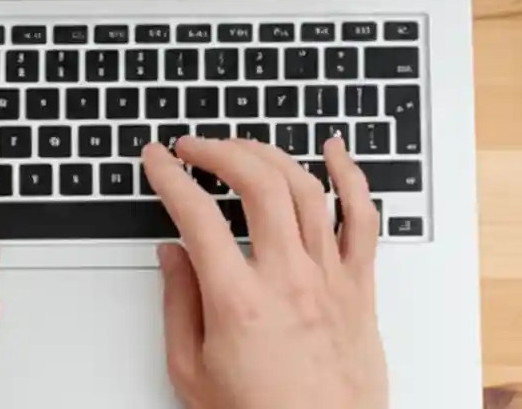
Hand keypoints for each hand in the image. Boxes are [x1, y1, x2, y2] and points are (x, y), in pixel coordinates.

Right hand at [143, 135, 387, 408]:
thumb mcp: (192, 373)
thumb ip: (178, 306)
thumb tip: (172, 254)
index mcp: (239, 303)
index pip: (197, 216)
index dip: (170, 177)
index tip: (158, 159)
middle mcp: (288, 281)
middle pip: (257, 185)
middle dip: (220, 151)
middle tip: (195, 147)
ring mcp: (329, 280)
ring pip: (306, 190)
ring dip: (269, 155)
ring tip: (242, 147)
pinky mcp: (359, 288)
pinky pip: (363, 219)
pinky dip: (351, 177)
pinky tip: (334, 152)